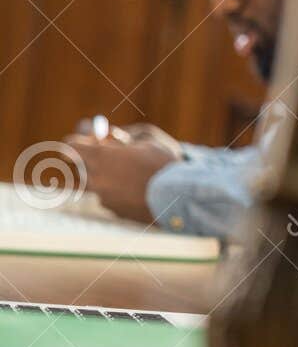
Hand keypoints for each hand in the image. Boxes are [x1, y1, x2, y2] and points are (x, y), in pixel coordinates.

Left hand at [61, 136, 179, 222]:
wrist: (178, 196)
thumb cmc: (162, 164)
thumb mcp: (145, 142)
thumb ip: (122, 140)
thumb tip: (108, 136)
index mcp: (100, 156)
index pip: (71, 146)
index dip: (80, 141)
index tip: (89, 141)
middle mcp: (95, 178)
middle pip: (80, 168)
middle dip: (91, 161)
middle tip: (108, 158)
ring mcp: (103, 196)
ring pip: (96, 184)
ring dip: (107, 178)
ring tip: (131, 176)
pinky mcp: (114, 210)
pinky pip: (110, 198)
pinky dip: (119, 193)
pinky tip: (138, 191)